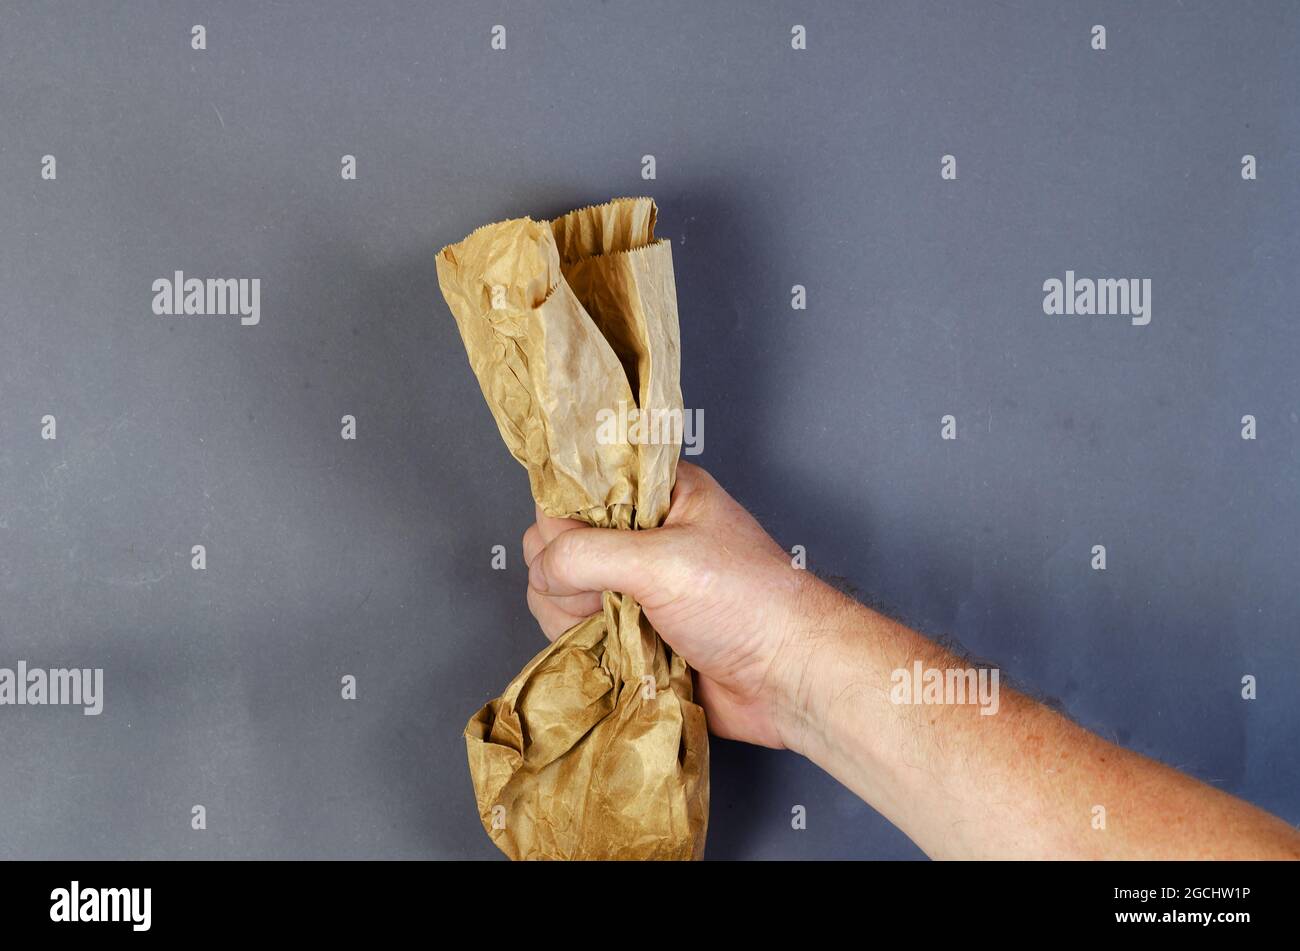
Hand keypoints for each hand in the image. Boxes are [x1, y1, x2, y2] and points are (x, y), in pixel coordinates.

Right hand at [522, 462, 831, 749]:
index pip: (575, 489)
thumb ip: (587, 554)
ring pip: (558, 591)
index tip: (582, 551)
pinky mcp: (628, 631)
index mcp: (657, 493)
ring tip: (625, 628)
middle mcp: (639, 534)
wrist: (789, 679)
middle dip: (568, 578)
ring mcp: (632, 585)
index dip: (566, 522)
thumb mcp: (663, 561)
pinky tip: (620, 652)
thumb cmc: (747, 604)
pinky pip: (575, 631)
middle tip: (613, 596)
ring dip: (575, 616)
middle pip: (556, 543)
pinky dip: (584, 643)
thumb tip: (542, 569)